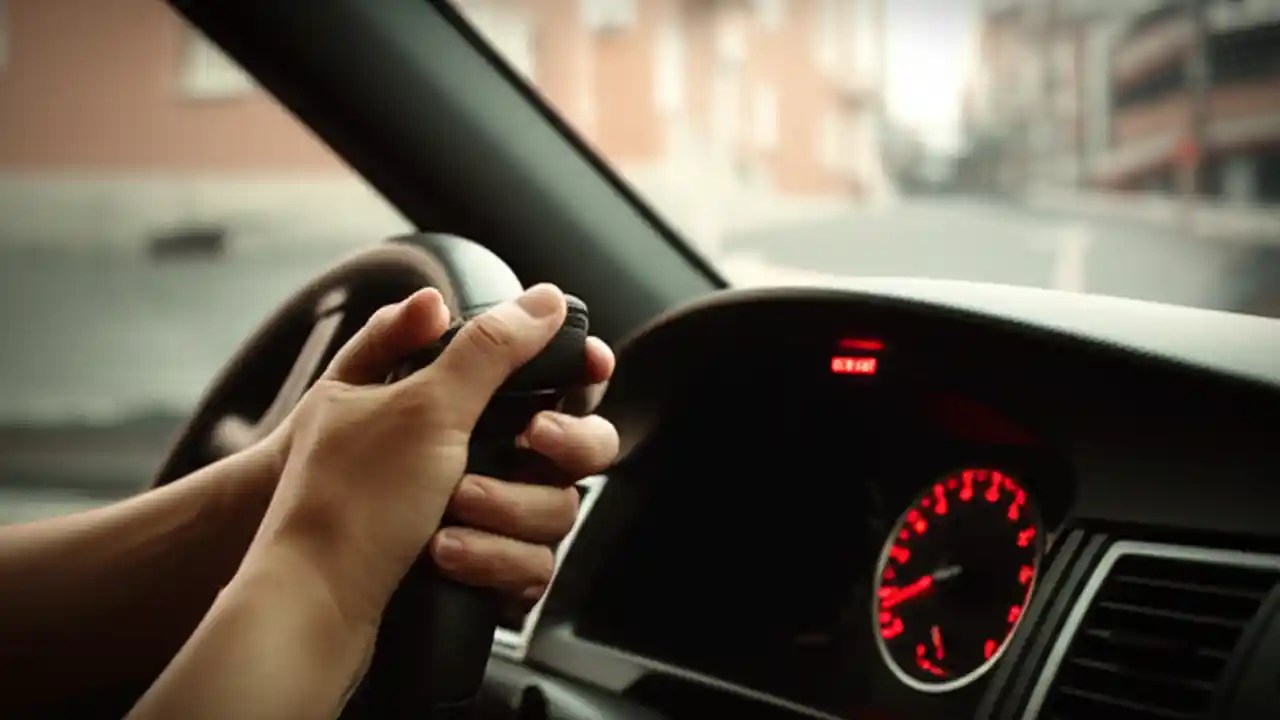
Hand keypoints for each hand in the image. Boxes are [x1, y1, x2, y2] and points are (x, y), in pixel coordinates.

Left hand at [248, 284, 617, 628]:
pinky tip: (447, 556)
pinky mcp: (482, 563)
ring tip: (447, 516)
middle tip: (530, 442)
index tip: (589, 368)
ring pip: (555, 508)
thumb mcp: (421, 407)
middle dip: (562, 447)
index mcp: (452, 398)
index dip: (579, 368)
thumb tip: (542, 299)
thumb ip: (490, 347)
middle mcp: (470, 450)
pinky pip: (530, 563)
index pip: (545, 372)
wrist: (313, 606)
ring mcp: (479, 509)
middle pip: (571, 445)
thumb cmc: (348, 501)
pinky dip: (492, 560)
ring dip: (507, 513)